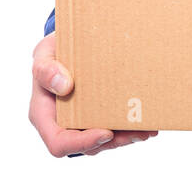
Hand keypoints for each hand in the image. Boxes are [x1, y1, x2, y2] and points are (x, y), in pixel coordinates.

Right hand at [29, 31, 158, 156]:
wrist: (68, 45)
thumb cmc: (52, 52)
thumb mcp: (44, 54)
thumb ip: (45, 69)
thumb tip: (64, 86)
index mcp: (45, 115)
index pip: (58, 143)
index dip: (82, 143)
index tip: (106, 132)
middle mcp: (64, 124)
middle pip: (88, 146)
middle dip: (115, 141)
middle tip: (139, 132)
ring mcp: (82, 122)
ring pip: (105, 140)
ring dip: (128, 137)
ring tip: (148, 129)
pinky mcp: (98, 115)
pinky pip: (114, 128)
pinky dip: (131, 127)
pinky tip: (148, 122)